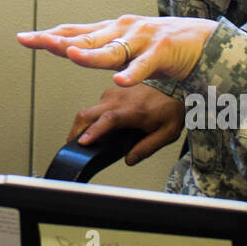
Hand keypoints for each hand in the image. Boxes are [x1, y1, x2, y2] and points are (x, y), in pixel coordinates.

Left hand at [17, 14, 216, 84]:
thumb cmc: (165, 45)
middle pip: (86, 38)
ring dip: (91, 54)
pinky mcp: (163, 51)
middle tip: (37, 41)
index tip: (23, 37)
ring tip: (71, 56)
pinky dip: (133, 73)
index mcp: (113, 30)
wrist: (206, 39)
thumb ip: (100, 50)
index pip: (75, 31)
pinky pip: (145, 65)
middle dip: (60, 41)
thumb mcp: (127, 47)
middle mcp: (124, 30)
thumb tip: (70, 50)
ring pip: (112, 50)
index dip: (49, 35)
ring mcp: (143, 39)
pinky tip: (121, 80)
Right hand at [68, 84, 184, 165]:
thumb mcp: (167, 133)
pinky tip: (95, 127)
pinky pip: (94, 106)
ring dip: (82, 125)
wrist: (174, 85)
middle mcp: (120, 99)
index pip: (109, 120)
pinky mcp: (111, 92)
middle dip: (76, 131)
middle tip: (72, 146)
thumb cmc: (171, 108)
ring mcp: (114, 93)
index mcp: (135, 110)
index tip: (83, 142)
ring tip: (82, 140)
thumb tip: (130, 159)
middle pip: (89, 113)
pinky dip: (90, 118)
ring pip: (88, 110)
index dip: (94, 131)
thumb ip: (147, 148)